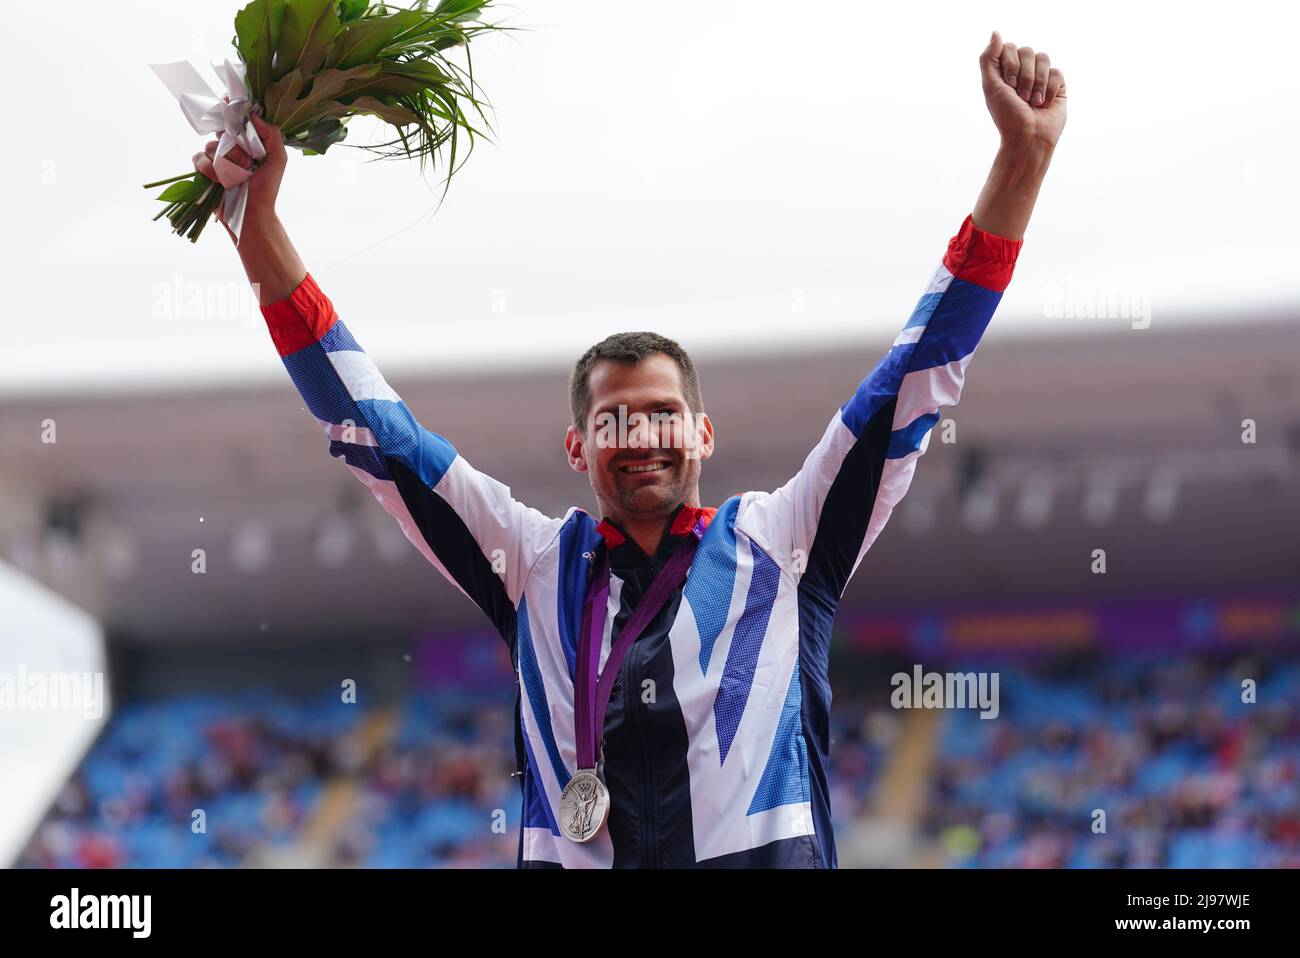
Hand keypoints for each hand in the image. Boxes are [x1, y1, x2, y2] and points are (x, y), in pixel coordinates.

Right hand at [192, 109, 286, 238]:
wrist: (251, 214)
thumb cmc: (267, 189)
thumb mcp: (277, 160)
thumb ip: (272, 135)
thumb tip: (255, 115)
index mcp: (248, 142)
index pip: (236, 118)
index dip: (230, 108)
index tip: (228, 101)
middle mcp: (230, 147)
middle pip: (220, 128)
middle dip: (229, 140)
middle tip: (244, 158)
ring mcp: (216, 158)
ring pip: (209, 145)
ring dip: (223, 161)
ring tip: (236, 176)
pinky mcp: (204, 170)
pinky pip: (198, 158)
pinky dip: (209, 170)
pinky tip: (221, 182)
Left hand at [979, 31, 1065, 149]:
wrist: (1028, 137)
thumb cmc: (1007, 116)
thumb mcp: (990, 86)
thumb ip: (988, 59)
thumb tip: (996, 32)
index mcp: (1005, 71)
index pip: (1009, 47)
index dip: (1010, 65)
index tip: (1008, 86)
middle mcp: (1023, 71)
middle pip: (1028, 51)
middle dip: (1024, 76)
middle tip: (1020, 97)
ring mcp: (1040, 76)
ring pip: (1043, 58)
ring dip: (1036, 83)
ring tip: (1032, 103)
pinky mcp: (1057, 84)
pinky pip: (1056, 72)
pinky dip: (1049, 89)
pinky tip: (1044, 104)